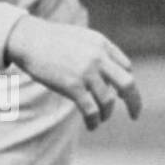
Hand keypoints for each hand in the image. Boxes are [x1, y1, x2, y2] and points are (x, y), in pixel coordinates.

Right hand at [5, 16, 141, 129]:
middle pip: (127, 84)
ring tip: (101, 119)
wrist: (29, 40)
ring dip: (107, 114)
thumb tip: (106, 71)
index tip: (121, 93)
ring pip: (108, 101)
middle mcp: (99, 58)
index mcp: (102, 44)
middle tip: (135, 115)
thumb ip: (96, 51)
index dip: (126, 82)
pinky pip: (91, 109)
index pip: (126, 67)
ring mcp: (86, 72)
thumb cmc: (52, 40)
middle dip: (134, 102)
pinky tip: (92, 126)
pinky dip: (94, 121)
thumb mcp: (81, 38)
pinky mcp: (73, 86)